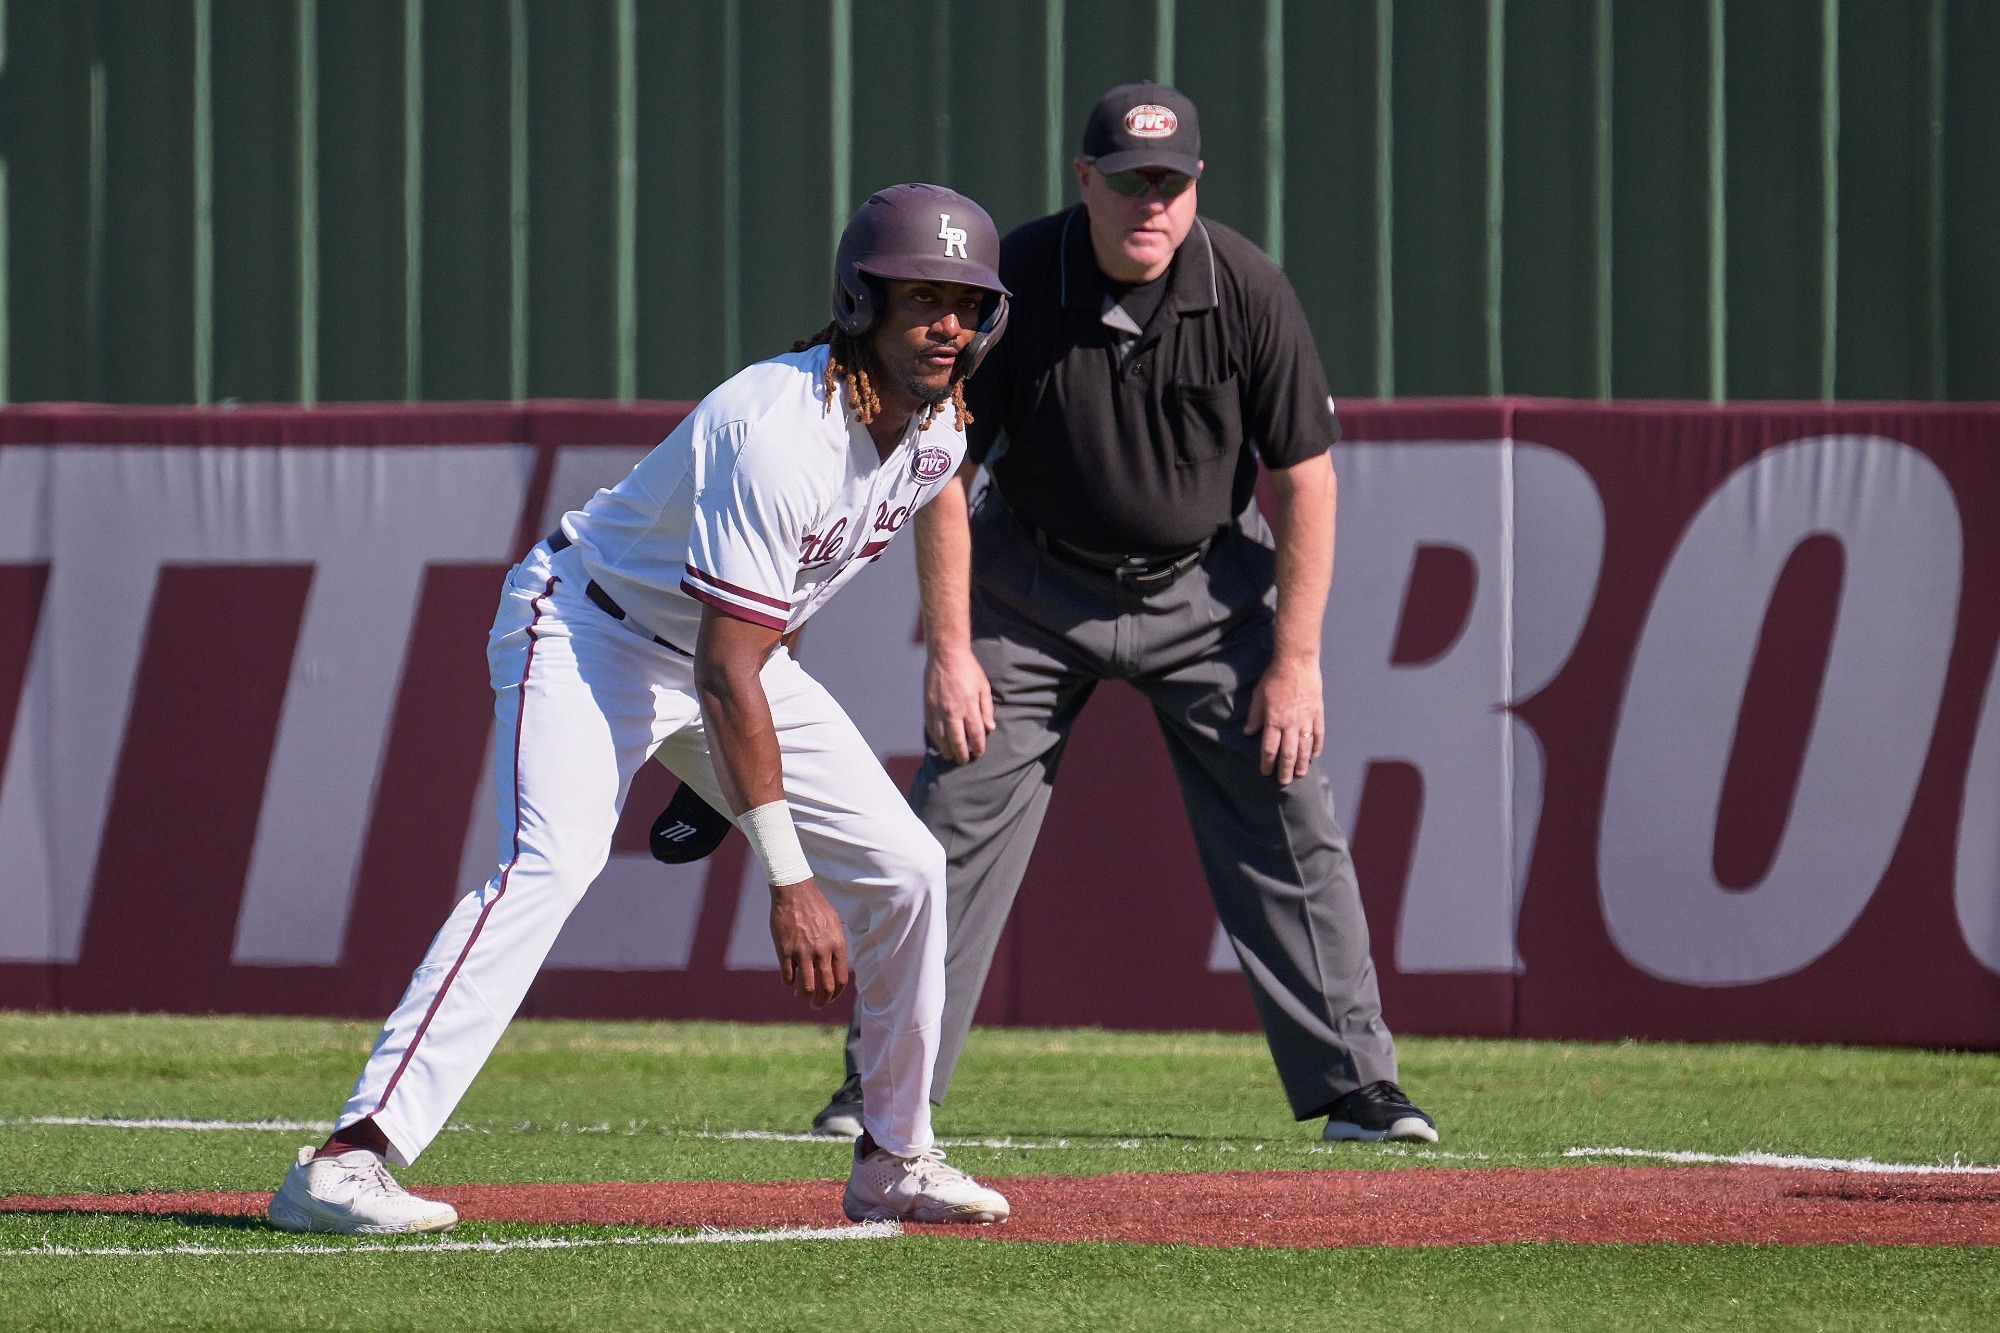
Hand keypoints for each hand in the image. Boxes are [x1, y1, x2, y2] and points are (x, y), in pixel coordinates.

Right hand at [768, 878, 848, 1008]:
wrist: (794, 892)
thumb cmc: (815, 906)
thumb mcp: (834, 924)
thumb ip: (836, 946)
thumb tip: (836, 967)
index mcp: (837, 945)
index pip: (841, 980)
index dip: (835, 994)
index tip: (829, 997)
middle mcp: (822, 951)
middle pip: (825, 989)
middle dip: (820, 1002)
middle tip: (815, 1004)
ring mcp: (803, 952)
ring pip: (806, 988)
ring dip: (803, 996)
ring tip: (799, 994)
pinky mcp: (785, 950)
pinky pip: (788, 977)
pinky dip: (788, 982)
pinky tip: (788, 979)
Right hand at [923, 643, 994, 763]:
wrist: (946, 655)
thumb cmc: (968, 669)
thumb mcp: (983, 687)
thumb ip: (986, 709)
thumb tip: (989, 728)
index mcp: (968, 706)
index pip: (975, 734)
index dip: (978, 747)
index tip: (979, 753)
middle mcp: (952, 711)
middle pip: (957, 741)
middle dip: (962, 754)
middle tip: (965, 760)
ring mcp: (937, 710)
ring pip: (941, 738)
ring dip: (947, 750)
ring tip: (951, 756)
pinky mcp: (927, 706)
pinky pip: (931, 728)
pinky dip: (935, 739)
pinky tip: (940, 743)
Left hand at [1244, 652, 1324, 784]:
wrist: (1296, 663)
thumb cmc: (1274, 678)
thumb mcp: (1258, 696)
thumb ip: (1254, 716)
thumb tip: (1248, 732)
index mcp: (1274, 721)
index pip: (1270, 748)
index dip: (1267, 762)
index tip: (1265, 771)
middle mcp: (1291, 724)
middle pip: (1289, 753)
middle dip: (1285, 770)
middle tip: (1284, 781)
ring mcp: (1306, 720)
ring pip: (1305, 748)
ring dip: (1302, 763)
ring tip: (1300, 774)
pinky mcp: (1317, 713)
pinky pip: (1319, 735)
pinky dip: (1317, 747)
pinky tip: (1314, 756)